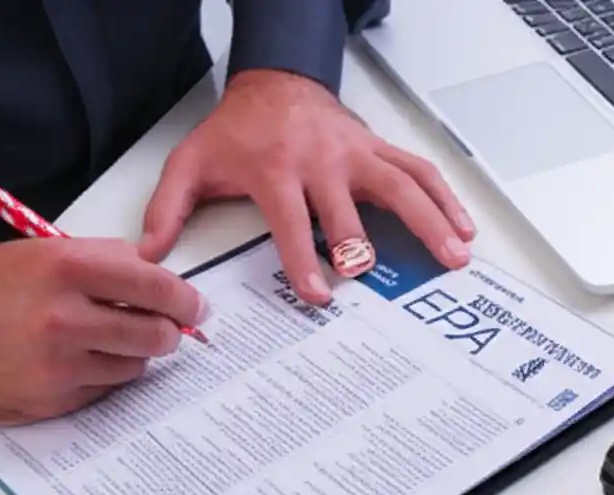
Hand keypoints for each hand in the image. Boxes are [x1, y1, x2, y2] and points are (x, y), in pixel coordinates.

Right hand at [0, 237, 208, 423]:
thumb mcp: (41, 252)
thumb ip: (103, 260)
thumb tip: (156, 273)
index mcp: (67, 270)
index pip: (156, 287)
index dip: (185, 299)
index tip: (195, 305)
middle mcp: (65, 319)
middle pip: (157, 334)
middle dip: (167, 330)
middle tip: (162, 327)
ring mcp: (59, 365)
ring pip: (136, 365)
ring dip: (132, 353)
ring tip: (102, 339)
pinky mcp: (53, 399)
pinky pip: (106, 389)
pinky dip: (103, 375)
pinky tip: (77, 360)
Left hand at [141, 69, 476, 304]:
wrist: (275, 81)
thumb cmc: (240, 129)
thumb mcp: (193, 162)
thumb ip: (168, 208)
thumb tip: (150, 254)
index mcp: (278, 168)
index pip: (293, 220)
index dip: (303, 259)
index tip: (317, 293)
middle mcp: (322, 159)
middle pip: (349, 205)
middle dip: (359, 242)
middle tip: (371, 274)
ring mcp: (356, 153)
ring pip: (400, 184)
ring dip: (429, 219)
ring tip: (453, 254)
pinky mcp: (378, 149)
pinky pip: (418, 170)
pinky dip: (445, 197)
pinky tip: (463, 225)